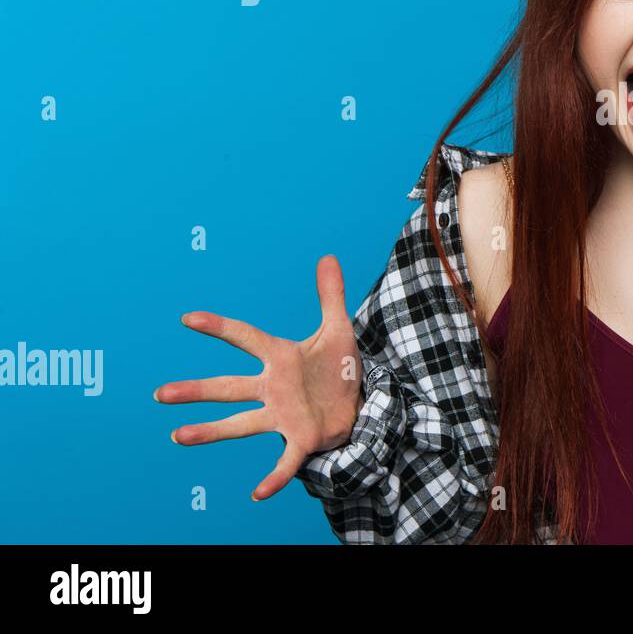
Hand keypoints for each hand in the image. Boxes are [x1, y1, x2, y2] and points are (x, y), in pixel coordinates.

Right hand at [155, 255, 363, 501]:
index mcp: (280, 358)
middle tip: (158, 394)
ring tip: (177, 437)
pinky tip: (258, 493)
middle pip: (229, 387)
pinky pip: (285, 460)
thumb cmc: (338, 369)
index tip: (187, 318)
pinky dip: (275, 477)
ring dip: (211, 432)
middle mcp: (273, 388)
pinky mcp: (301, 439)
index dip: (219, 328)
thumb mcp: (338, 330)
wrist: (357, 404)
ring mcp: (283, 415)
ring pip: (242, 424)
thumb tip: (328, 256)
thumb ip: (330, 295)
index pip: (245, 338)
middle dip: (196, 390)